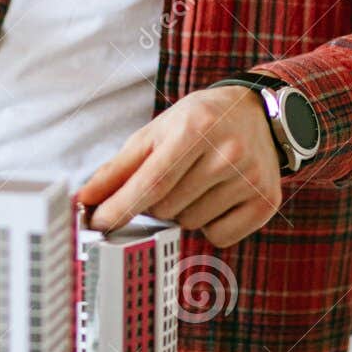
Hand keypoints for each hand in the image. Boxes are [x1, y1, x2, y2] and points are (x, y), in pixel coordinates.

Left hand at [76, 84, 281, 246]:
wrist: (257, 114)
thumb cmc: (199, 121)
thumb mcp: (157, 131)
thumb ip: (119, 167)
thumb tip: (84, 200)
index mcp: (196, 128)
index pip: (151, 181)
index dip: (120, 207)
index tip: (97, 223)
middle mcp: (227, 153)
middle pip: (167, 207)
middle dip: (153, 204)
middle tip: (168, 179)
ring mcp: (250, 179)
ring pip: (191, 224)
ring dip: (182, 212)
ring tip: (197, 181)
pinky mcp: (266, 202)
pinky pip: (218, 237)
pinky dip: (209, 226)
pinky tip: (218, 196)